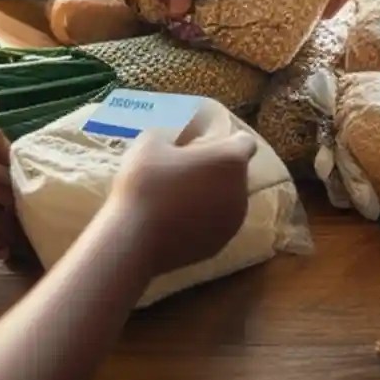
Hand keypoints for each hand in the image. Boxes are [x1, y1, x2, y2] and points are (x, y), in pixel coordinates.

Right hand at [109, 118, 257, 274]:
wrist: (135, 241)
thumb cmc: (146, 184)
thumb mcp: (151, 142)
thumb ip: (173, 133)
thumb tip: (177, 139)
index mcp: (231, 160)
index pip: (243, 142)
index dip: (222, 141)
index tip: (197, 146)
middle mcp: (240, 190)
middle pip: (234, 172)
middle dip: (214, 168)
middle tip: (181, 170)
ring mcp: (233, 222)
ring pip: (226, 199)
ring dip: (209, 195)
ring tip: (174, 198)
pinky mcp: (220, 245)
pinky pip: (214, 224)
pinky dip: (201, 220)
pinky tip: (173, 222)